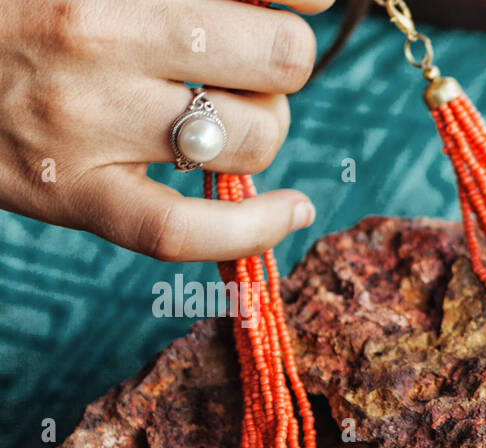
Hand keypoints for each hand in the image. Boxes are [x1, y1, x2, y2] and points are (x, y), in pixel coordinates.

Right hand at [0, 0, 333, 260]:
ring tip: (220, 112)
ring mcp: (84, 124)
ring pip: (253, 139)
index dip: (304, 0)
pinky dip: (256, 228)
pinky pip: (188, 232)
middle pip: (280, 61)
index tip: (303, 3)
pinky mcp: (73, 195)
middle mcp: (97, 38)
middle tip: (244, 61)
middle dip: (279, 60)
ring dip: (259, 128)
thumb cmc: (18, 2)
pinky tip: (293, 208)